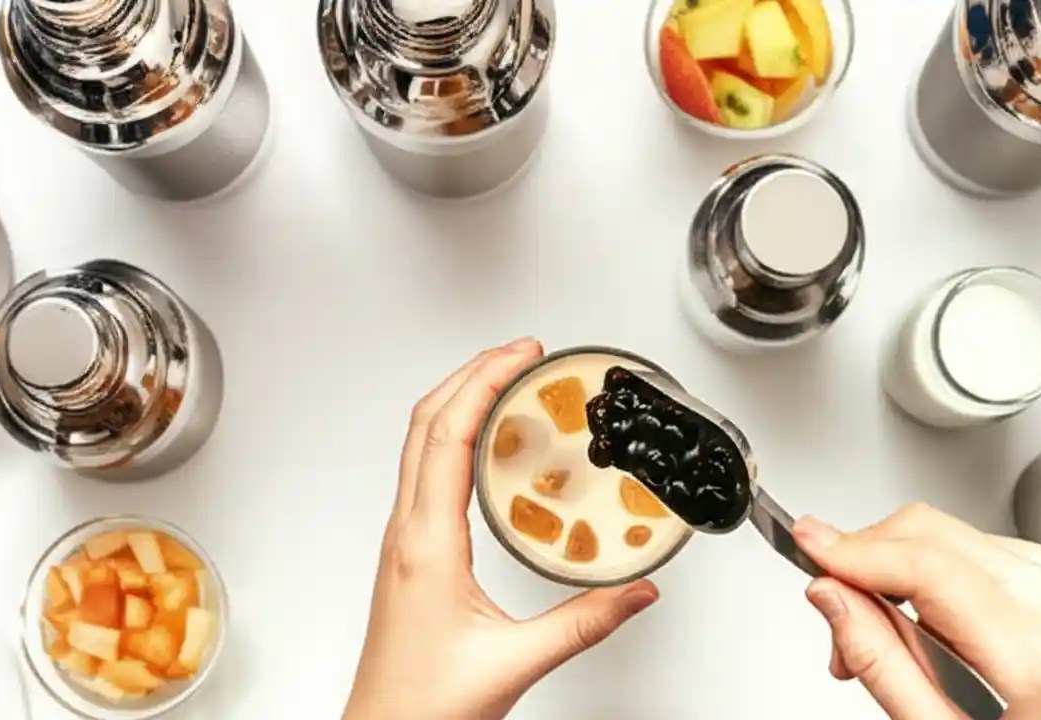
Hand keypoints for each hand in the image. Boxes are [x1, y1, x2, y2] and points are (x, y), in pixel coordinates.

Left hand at [344, 338, 660, 719]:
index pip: (447, 436)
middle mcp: (406, 532)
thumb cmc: (422, 704)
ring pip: (420, 444)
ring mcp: (403, 539)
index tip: (520, 354)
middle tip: (521, 352)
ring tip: (508, 381)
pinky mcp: (411, 552)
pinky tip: (489, 446)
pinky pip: (426, 472)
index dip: (482, 382)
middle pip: (425, 423)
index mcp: (426, 544)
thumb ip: (584, 623)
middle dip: (471, 373)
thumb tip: (637, 592)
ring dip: (460, 400)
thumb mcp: (515, 662)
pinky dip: (455, 437)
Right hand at [794, 504, 1040, 719]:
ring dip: (881, 567)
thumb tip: (829, 594)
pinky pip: (947, 540)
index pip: (927, 567)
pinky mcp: (1027, 564)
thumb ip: (877, 660)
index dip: (857, 550)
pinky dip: (909, 568)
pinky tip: (906, 616)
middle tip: (838, 626)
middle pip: (923, 533)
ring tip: (873, 634)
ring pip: (930, 529)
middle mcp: (1039, 595)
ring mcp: (1038, 574)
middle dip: (861, 565)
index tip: (808, 543)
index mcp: (1024, 646)